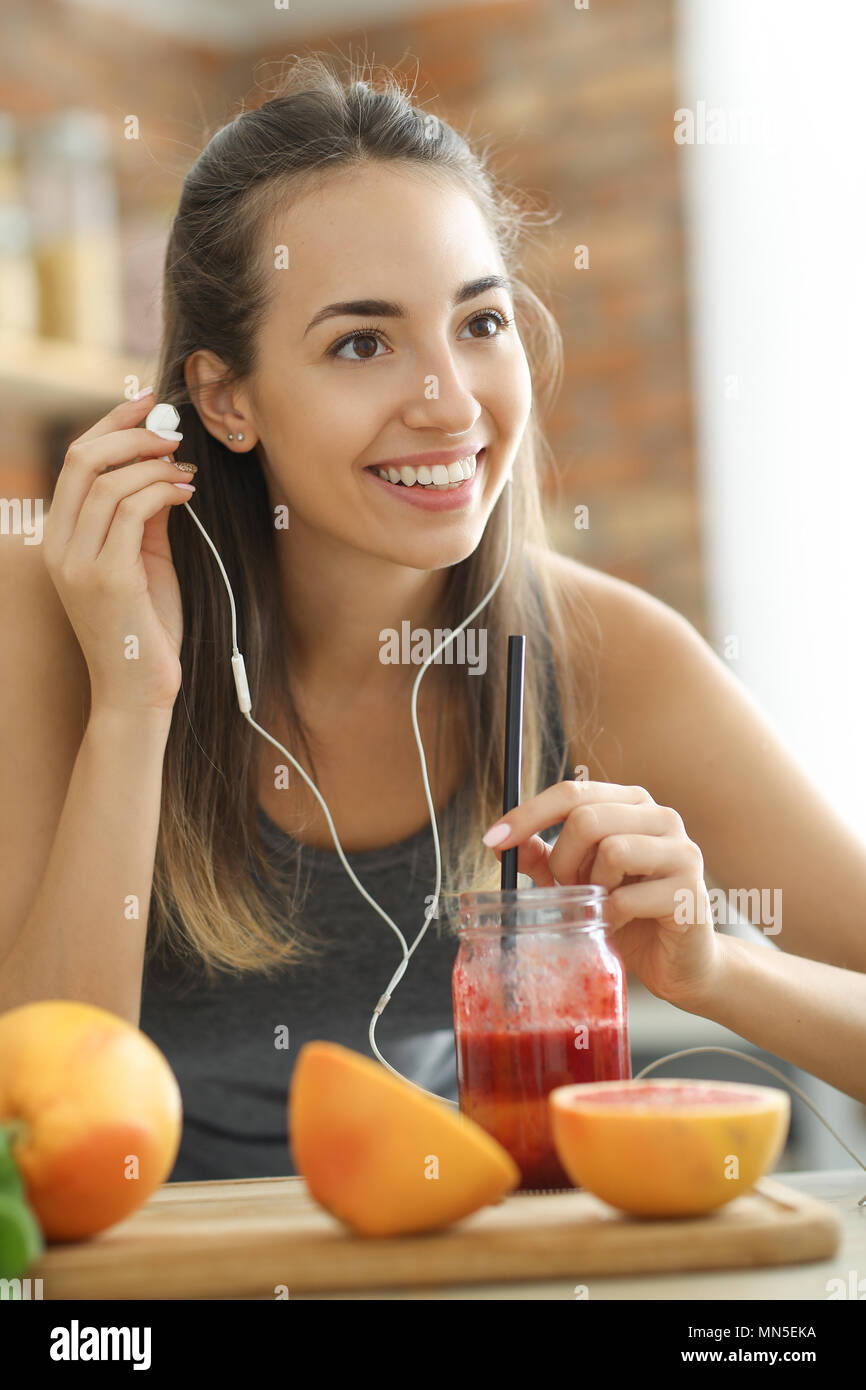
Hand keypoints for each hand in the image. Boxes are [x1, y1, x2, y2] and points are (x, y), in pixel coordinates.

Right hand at [42, 392, 194, 716]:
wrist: (138, 691)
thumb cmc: (145, 627)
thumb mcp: (144, 561)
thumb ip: (145, 515)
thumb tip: (162, 466)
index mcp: (60, 538)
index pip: (75, 461)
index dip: (111, 426)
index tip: (147, 405)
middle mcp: (59, 547)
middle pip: (83, 460)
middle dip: (131, 434)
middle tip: (173, 431)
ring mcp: (79, 563)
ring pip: (110, 483)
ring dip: (155, 464)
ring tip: (186, 468)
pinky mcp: (108, 579)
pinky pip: (132, 512)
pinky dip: (163, 491)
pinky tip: (186, 492)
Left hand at [482, 779, 720, 1009]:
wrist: (681, 962)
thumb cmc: (628, 915)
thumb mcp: (577, 882)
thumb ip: (544, 858)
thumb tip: (500, 842)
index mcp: (631, 803)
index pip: (571, 791)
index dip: (528, 814)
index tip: (492, 839)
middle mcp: (660, 816)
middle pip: (586, 818)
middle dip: (563, 861)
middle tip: (568, 889)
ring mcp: (681, 849)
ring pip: (611, 850)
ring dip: (591, 888)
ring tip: (600, 905)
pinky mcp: (688, 888)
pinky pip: (627, 896)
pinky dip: (611, 916)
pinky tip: (620, 924)